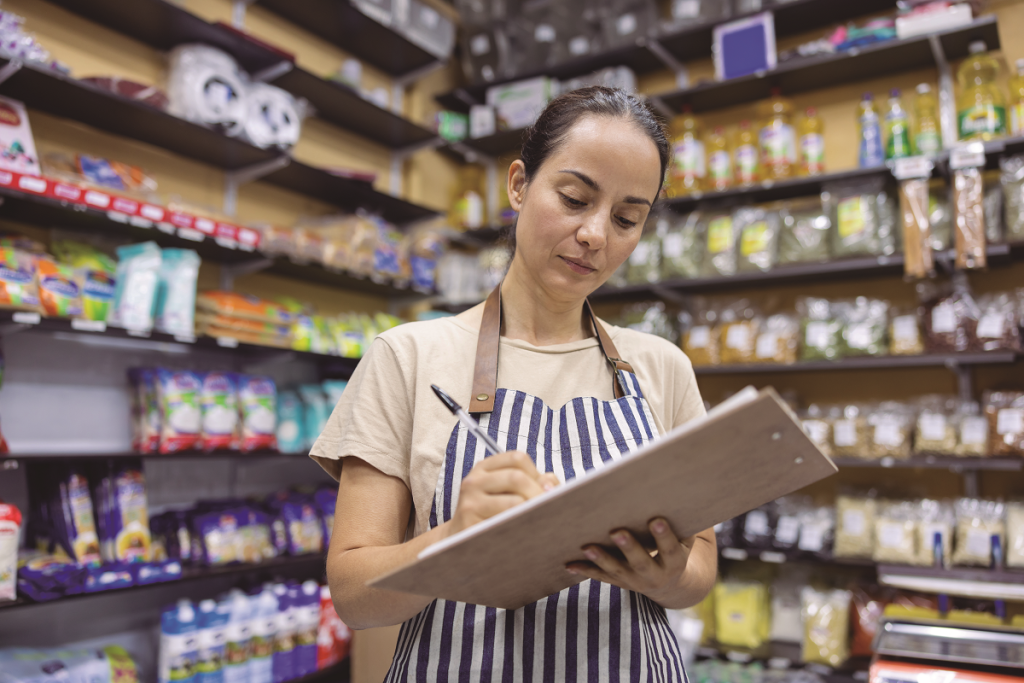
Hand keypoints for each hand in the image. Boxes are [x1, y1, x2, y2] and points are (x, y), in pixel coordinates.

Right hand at [447, 450, 559, 536]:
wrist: (459, 541)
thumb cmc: (491, 515)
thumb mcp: (506, 493)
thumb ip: (532, 483)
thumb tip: (551, 486)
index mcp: (484, 468)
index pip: (517, 458)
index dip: (536, 473)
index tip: (543, 490)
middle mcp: (474, 481)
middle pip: (516, 478)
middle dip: (539, 494)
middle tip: (549, 509)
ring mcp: (470, 503)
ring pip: (514, 502)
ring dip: (533, 512)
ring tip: (541, 521)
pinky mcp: (471, 525)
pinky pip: (506, 525)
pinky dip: (522, 528)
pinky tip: (528, 533)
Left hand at [566, 518, 695, 603]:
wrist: (670, 583)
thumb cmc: (676, 546)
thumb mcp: (685, 537)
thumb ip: (681, 520)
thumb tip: (676, 489)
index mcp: (675, 563)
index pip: (670, 549)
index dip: (664, 536)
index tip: (657, 520)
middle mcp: (655, 576)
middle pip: (641, 562)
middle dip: (629, 548)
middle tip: (616, 531)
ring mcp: (636, 582)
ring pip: (617, 570)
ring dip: (601, 559)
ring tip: (587, 547)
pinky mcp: (620, 582)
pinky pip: (601, 576)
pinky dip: (585, 570)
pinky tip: (569, 564)